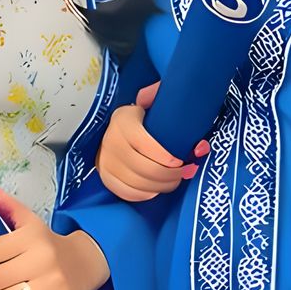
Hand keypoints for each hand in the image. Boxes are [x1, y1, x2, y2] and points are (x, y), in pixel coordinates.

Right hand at [97, 84, 205, 202]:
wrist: (118, 128)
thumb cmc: (144, 116)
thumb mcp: (152, 101)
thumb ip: (157, 94)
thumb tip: (149, 101)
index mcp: (123, 119)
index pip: (142, 143)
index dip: (163, 156)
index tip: (180, 160)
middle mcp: (111, 140)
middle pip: (142, 167)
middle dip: (169, 175)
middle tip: (185, 172)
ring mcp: (106, 160)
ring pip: (136, 183)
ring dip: (161, 187)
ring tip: (175, 180)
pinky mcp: (105, 177)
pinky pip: (127, 193)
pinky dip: (145, 194)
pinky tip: (157, 189)